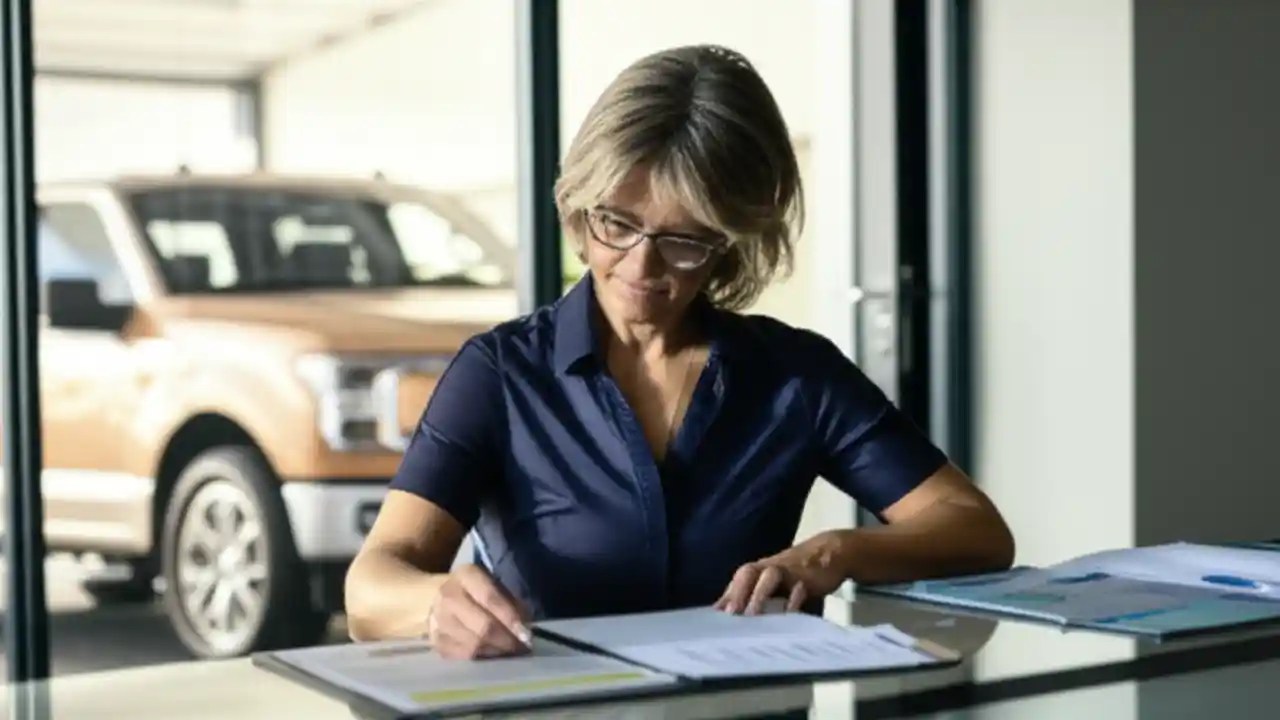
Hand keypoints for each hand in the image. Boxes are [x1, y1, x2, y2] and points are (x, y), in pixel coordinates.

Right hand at [428, 564, 532, 659]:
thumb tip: (525, 628)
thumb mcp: (491, 583)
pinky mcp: (435, 641)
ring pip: (474, 645)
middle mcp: (448, 596)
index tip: (526, 633)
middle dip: (506, 640)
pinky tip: (492, 654)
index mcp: (465, 575)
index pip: (490, 598)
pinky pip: (463, 656)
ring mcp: (438, 620)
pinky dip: (482, 657)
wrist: (429, 596)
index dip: (510, 618)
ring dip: (496, 652)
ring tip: (510, 652)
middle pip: (482, 626)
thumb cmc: (472, 589)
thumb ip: (510, 602)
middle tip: (522, 648)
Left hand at [714, 531, 850, 614]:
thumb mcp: (775, 583)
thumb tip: (735, 617)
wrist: (829, 552)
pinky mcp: (807, 577)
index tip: (711, 618)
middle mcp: (769, 568)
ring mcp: (788, 570)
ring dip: (759, 594)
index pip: (737, 583)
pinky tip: (789, 614)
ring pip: (769, 576)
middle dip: (737, 593)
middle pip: (748, 573)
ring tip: (752, 615)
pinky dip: (793, 600)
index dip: (725, 598)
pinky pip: (798, 587)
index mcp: (759, 571)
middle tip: (729, 614)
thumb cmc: (796, 573)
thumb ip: (757, 597)